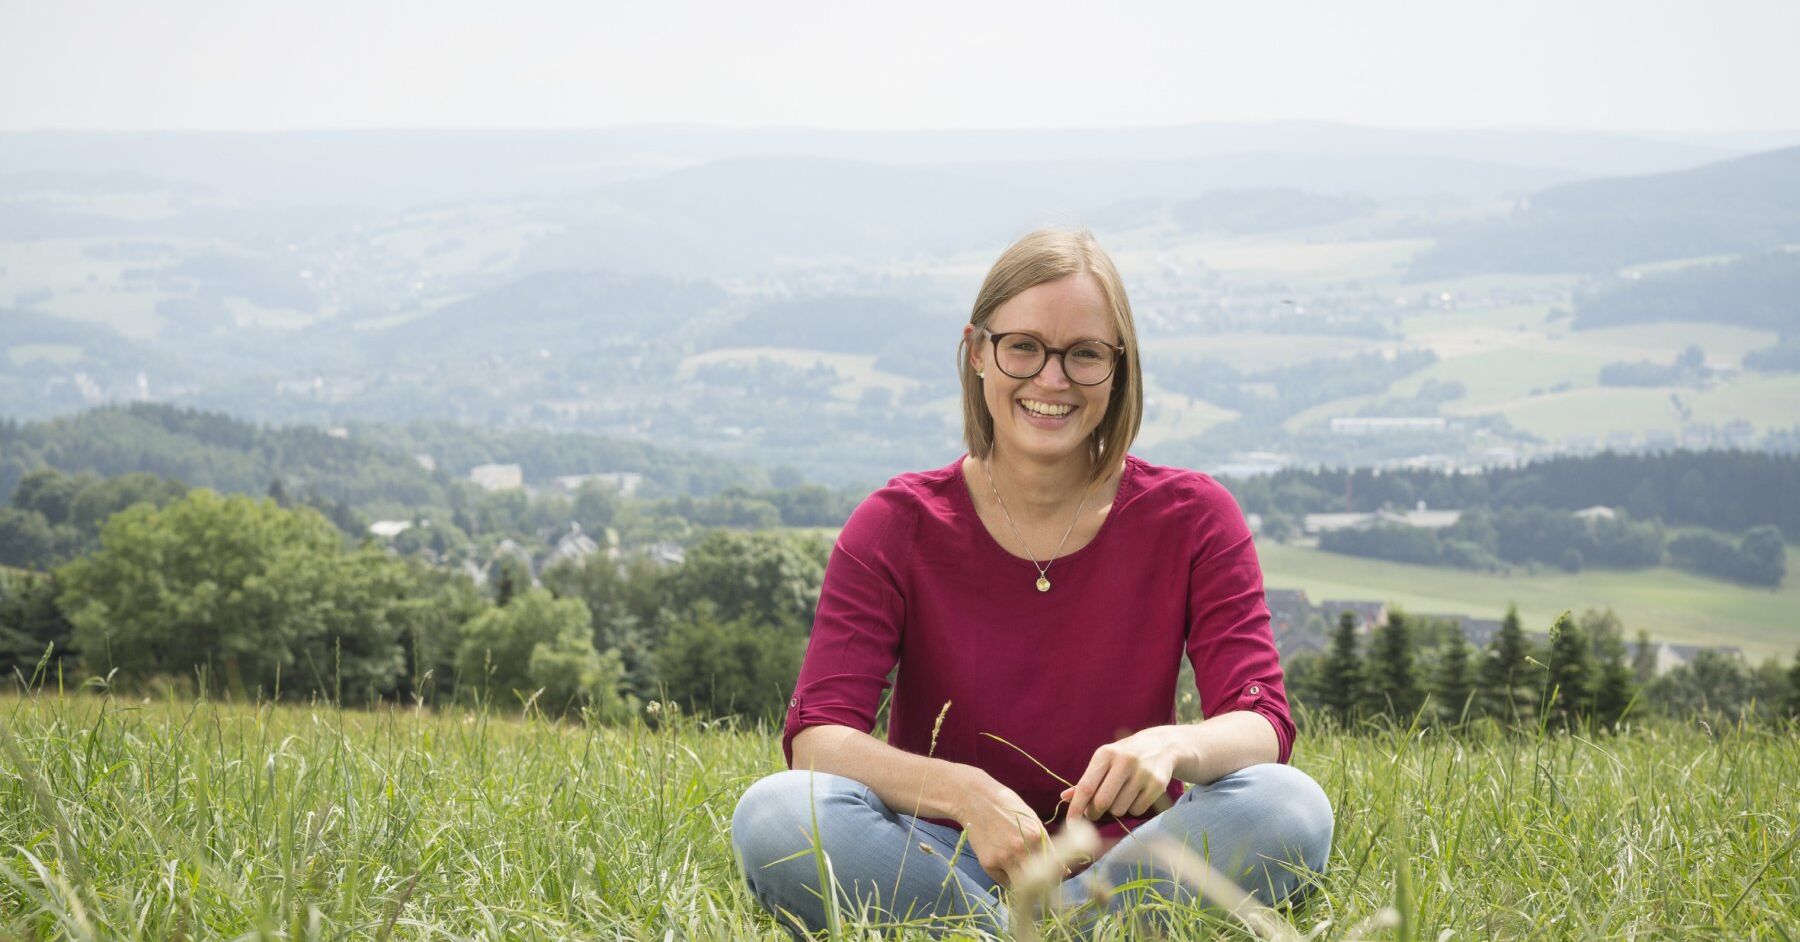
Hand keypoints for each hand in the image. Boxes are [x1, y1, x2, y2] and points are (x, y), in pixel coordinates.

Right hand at [955, 772, 1050, 887]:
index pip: (1054, 867)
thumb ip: (1046, 844)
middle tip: (1043, 889)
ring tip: (1024, 881)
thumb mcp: (1032, 820)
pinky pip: (1003, 881)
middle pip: (1040, 882)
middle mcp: (1022, 849)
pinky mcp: (988, 863)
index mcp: (1037, 836)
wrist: (976, 800)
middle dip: (1044, 888)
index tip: (1054, 881)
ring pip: (1022, 887)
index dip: (1056, 877)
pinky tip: (1006, 868)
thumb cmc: (1008, 807)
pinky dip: (1008, 879)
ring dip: (1025, 888)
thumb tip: (1063, 871)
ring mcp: (1004, 857)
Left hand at [1061, 726, 1183, 821]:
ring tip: (1121, 795)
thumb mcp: (1104, 761)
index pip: (1086, 787)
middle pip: (1102, 802)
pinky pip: (1137, 810)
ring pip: (1120, 809)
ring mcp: (1142, 772)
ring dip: (1116, 809)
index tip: (1071, 824)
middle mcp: (1124, 761)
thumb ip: (1086, 781)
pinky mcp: (1157, 784)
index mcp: (1105, 754)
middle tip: (1095, 812)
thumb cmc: (1124, 757)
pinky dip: (1133, 809)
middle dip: (1095, 812)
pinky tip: (1136, 795)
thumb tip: (1064, 798)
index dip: (1076, 808)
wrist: (1162, 746)